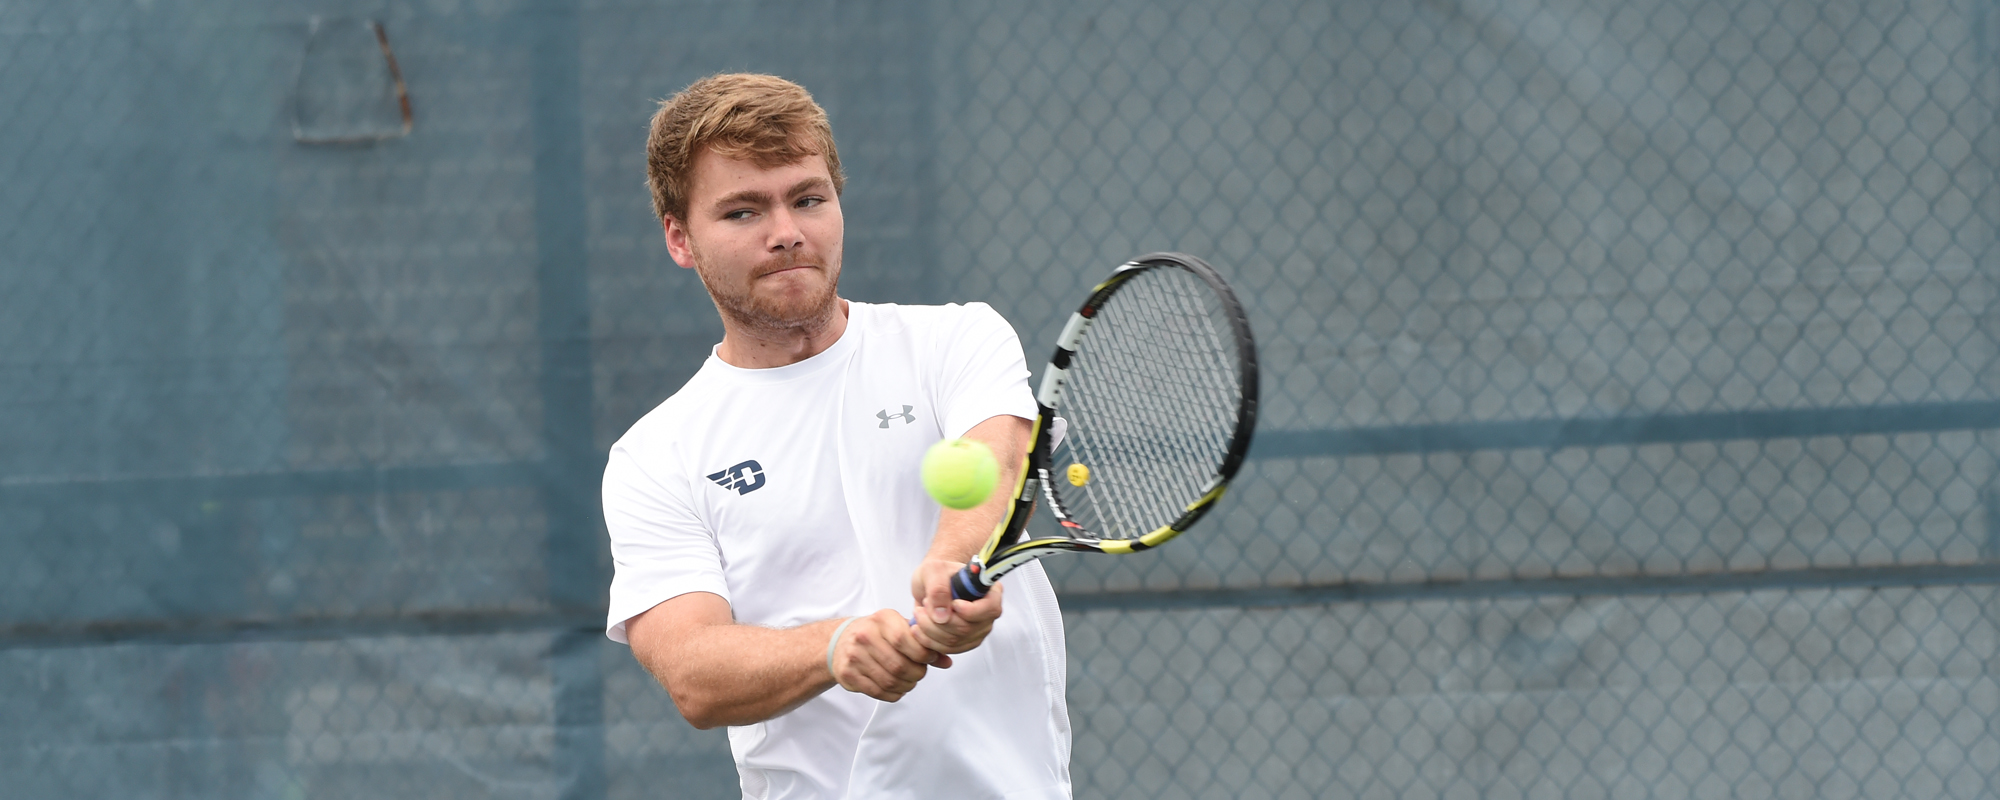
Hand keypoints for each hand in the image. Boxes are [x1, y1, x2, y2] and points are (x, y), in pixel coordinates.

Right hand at [828, 609, 950, 701]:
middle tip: (919, 672)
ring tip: (909, 680)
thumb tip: (946, 661)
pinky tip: (897, 687)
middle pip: (900, 665)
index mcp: (881, 620)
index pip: (905, 639)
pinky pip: (879, 692)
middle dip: (917, 673)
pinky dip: (894, 693)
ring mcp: (854, 657)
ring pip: (891, 681)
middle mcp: (865, 636)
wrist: (839, 641)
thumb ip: (922, 643)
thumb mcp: (897, 628)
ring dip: (907, 685)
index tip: (929, 658)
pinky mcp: (849, 675)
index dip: (922, 654)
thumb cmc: (874, 633)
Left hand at [909, 558, 1003, 654]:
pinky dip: (929, 641)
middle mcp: (987, 614)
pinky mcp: (964, 643)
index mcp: (989, 592)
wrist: (931, 584)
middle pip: (967, 628)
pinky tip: (918, 628)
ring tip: (919, 613)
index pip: (990, 608)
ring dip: (930, 630)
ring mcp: (977, 631)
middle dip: (938, 620)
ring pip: (954, 641)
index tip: (953, 604)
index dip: (970, 611)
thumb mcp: (934, 570)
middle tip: (924, 605)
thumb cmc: (938, 572)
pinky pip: (947, 649)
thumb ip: (939, 588)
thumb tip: (942, 615)